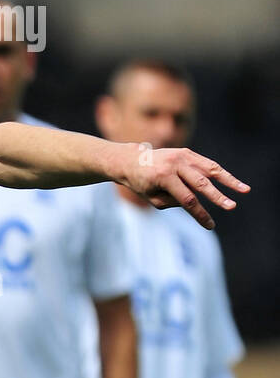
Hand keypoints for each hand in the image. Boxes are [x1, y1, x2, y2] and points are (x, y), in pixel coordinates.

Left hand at [122, 146, 248, 230]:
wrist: (133, 160)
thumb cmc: (143, 184)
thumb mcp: (153, 198)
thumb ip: (174, 201)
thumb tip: (195, 202)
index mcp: (163, 178)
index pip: (186, 200)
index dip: (200, 214)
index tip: (210, 226)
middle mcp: (175, 164)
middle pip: (201, 184)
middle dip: (217, 197)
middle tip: (231, 207)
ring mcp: (183, 156)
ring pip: (210, 169)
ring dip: (229, 180)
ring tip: (244, 190)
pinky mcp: (187, 152)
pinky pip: (206, 163)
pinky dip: (220, 172)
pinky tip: (233, 181)